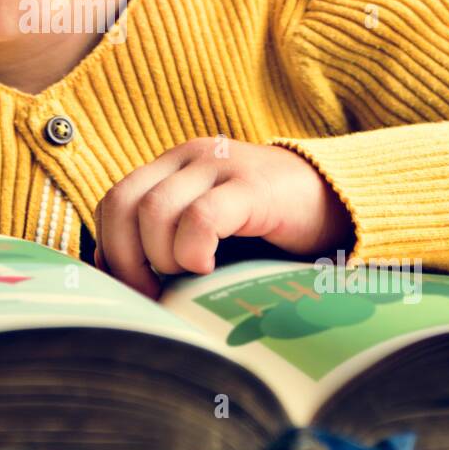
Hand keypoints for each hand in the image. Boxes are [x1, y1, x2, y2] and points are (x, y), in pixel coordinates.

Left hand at [92, 137, 354, 298]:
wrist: (337, 202)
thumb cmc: (267, 229)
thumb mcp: (207, 230)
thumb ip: (165, 241)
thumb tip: (118, 282)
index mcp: (171, 167)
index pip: (114, 202)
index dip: (110, 248)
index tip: (133, 286)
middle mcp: (189, 158)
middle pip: (124, 205)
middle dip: (127, 259)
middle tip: (154, 292)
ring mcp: (220, 166)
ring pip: (155, 211)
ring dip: (162, 257)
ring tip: (189, 275)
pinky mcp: (251, 186)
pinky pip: (201, 217)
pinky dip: (192, 250)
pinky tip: (209, 266)